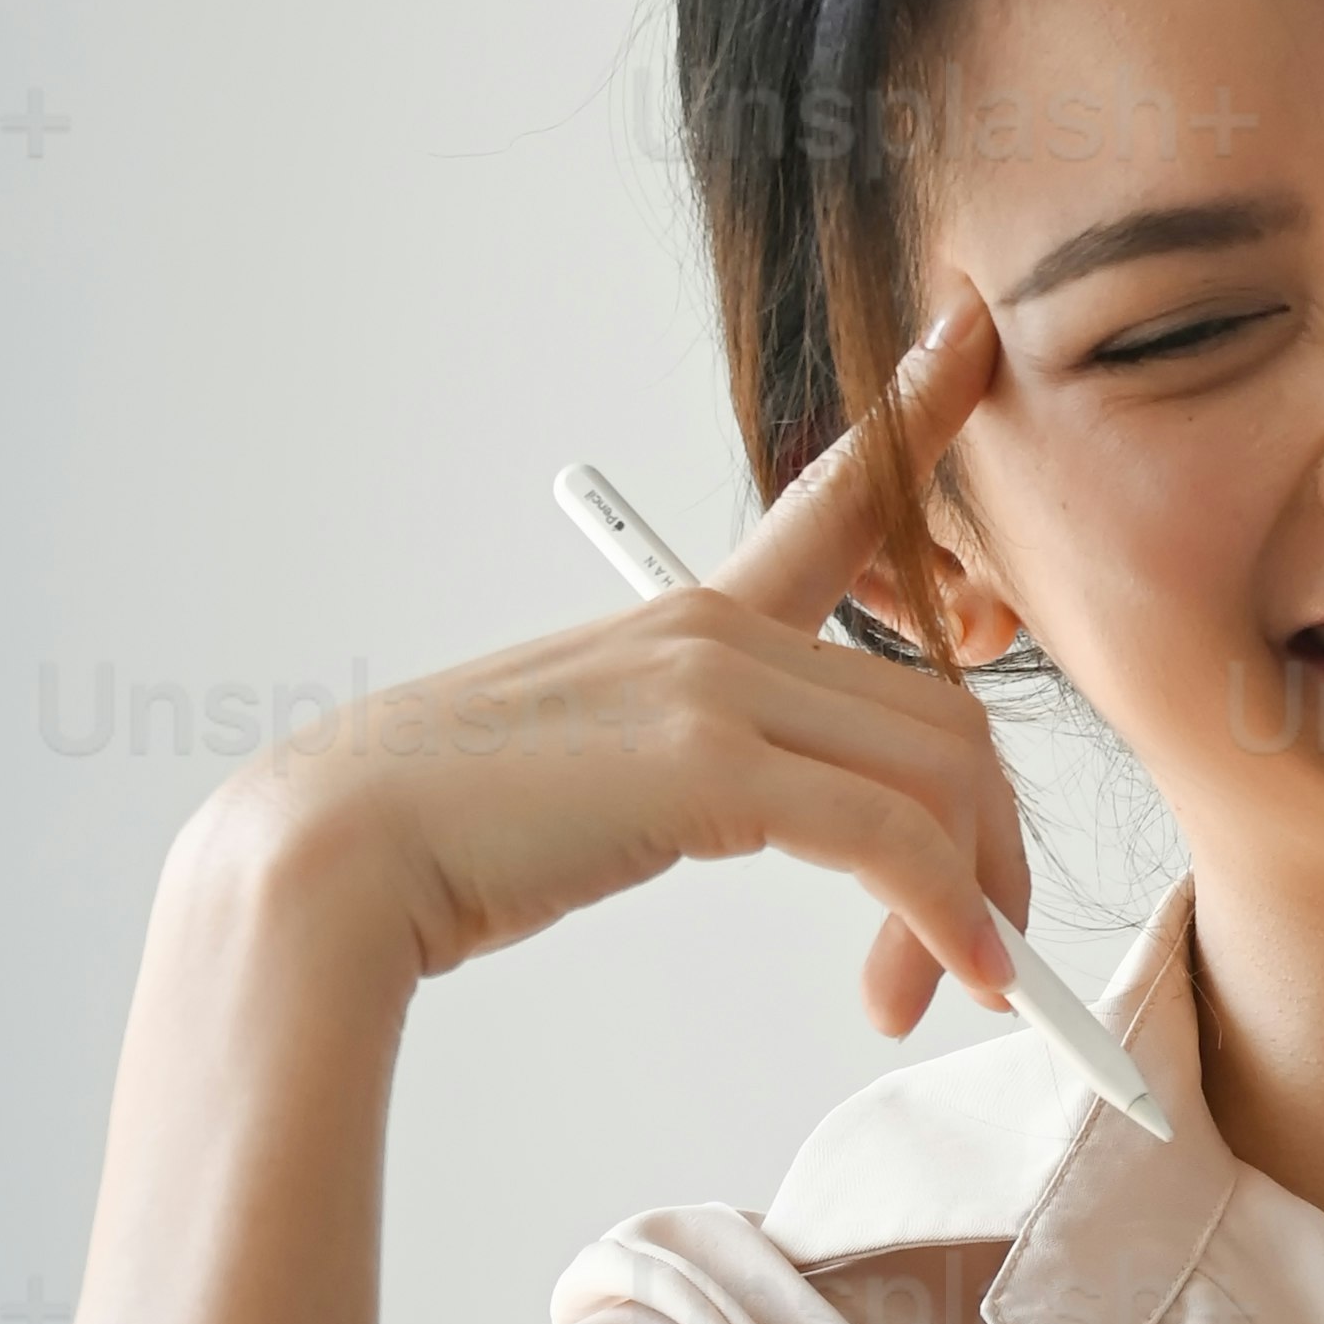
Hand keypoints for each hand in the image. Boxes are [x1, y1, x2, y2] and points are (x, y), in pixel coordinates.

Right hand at [212, 287, 1035, 1035]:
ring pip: (939, 774)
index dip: (917, 413)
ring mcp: (713, 686)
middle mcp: (716, 630)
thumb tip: (741, 809)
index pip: (832, 500)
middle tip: (985, 950)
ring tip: (963, 986)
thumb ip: (682, 763)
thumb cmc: (452, 834)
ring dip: (973, 898)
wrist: (335, 856)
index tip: (976, 337)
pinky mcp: (708, 766)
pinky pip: (895, 837)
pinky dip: (951, 913)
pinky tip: (961, 973)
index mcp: (693, 619)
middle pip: (942, 712)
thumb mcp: (592, 768)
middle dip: (988, 844)